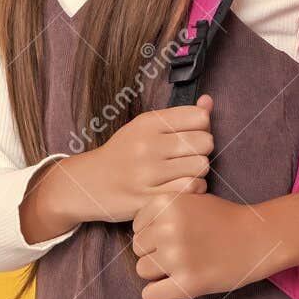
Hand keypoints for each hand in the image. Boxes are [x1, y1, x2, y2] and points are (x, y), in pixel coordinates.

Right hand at [58, 94, 215, 223]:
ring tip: (185, 173)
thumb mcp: (145, 127)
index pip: (199, 117)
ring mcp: (147, 173)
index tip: (190, 136)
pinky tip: (183, 187)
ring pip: (201, 166)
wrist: (89, 182)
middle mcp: (147, 145)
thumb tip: (208, 101)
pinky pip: (191, 189)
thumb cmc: (123, 154)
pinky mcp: (150, 197)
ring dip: (198, 172)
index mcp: (147, 123)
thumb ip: (180, 116)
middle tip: (188, 157)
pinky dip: (194, 189)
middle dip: (202, 151)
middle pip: (204, 142)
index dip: (201, 128)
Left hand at [131, 187, 298, 298]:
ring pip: (142, 270)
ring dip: (157, 272)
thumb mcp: (191, 199)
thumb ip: (162, 210)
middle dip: (154, 251)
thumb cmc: (223, 219)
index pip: (136, 226)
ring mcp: (177, 256)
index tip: (170, 236)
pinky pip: (150, 295)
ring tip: (179, 267)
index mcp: (166, 204)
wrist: (258, 237)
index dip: (151, 232)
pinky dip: (156, 293)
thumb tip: (135, 232)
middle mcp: (167, 228)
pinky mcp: (188, 283)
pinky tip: (171, 286)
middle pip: (137, 248)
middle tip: (178, 252)